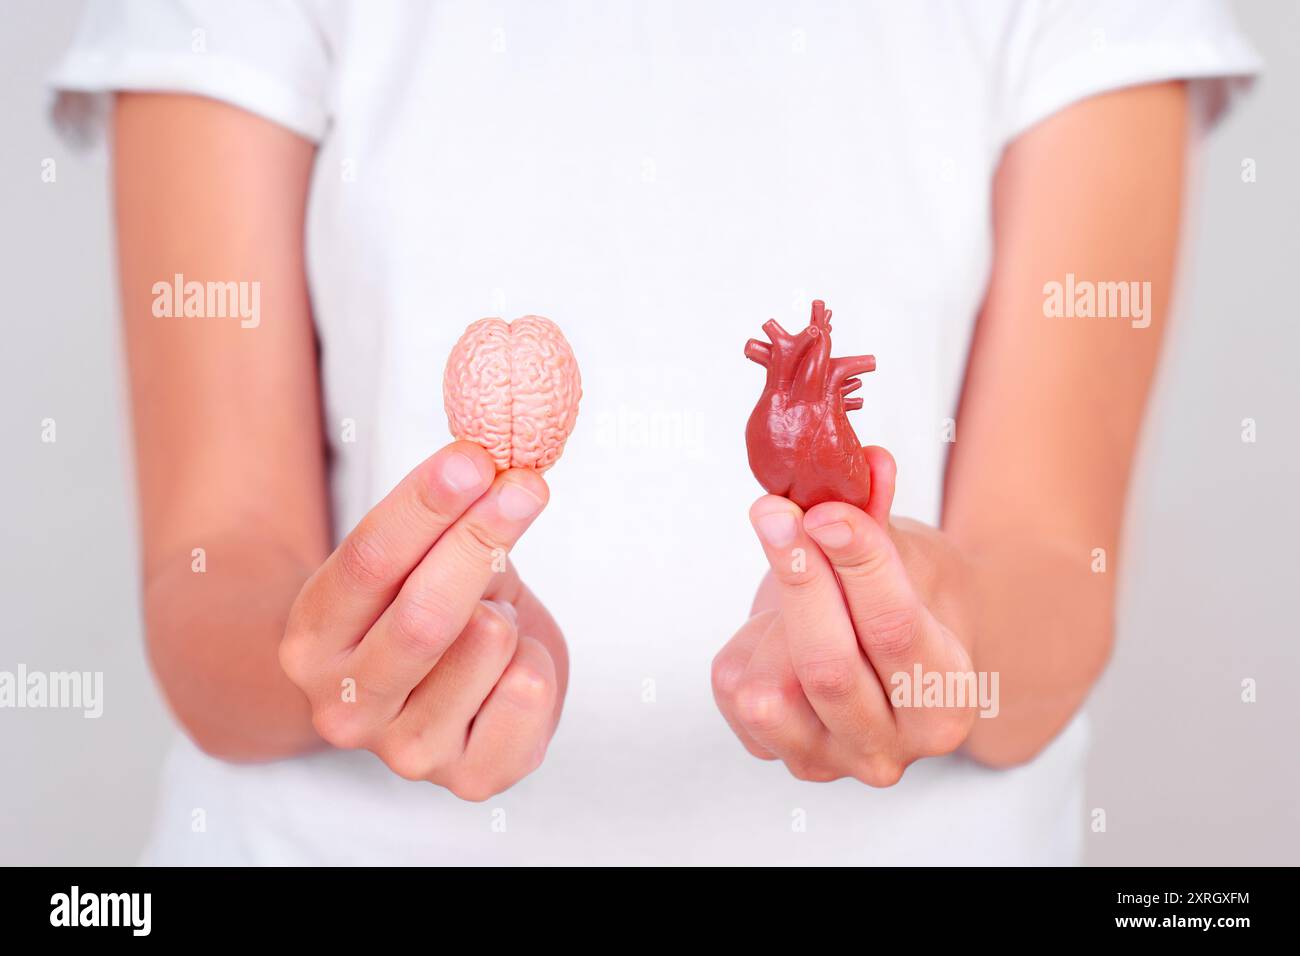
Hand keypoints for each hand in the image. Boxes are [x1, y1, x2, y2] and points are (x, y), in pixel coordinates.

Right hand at [279, 441, 566, 800]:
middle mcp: (343, 706)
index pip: (369, 560)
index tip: (475, 458)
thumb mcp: (421, 561)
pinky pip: (527, 694)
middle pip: (425, 613)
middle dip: (481, 539)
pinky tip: (513, 666)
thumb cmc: (430, 610)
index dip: (426, 505)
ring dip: (507, 613)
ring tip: (494, 618)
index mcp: (312, 638)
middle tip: (524, 486)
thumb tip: (485, 460)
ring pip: (483, 646)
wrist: (450, 697)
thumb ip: (442, 520)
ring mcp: (402, 751)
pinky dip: (536, 661)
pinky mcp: (467, 778)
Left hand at [712, 448, 976, 785]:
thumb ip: (881, 517)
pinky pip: (733, 684)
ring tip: (794, 574)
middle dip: (798, 579)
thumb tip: (869, 464)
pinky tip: (778, 625)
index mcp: (943, 705)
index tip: (824, 513)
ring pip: (769, 688)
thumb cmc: (910, 603)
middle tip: (775, 510)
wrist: (887, 655)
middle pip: (827, 667)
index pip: (895, 632)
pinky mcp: (767, 751)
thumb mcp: (910, 558)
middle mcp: (887, 750)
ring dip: (771, 615)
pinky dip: (747, 639)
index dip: (857, 566)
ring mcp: (823, 762)